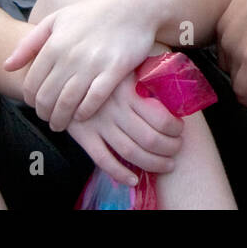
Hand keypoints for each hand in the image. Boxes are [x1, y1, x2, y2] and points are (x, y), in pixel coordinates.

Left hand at [4, 0, 158, 130]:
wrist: (132, 4)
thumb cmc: (93, 12)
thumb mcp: (56, 20)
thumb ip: (29, 43)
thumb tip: (6, 67)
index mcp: (54, 44)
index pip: (32, 84)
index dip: (30, 100)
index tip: (37, 105)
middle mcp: (70, 55)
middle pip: (47, 97)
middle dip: (44, 114)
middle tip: (49, 119)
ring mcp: (93, 63)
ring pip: (68, 102)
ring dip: (61, 119)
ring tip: (62, 123)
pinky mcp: (115, 69)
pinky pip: (94, 99)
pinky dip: (85, 112)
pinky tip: (82, 115)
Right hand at [66, 71, 184, 184]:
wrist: (67, 76)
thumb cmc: (105, 70)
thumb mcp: (129, 68)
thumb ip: (149, 78)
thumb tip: (176, 91)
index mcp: (131, 91)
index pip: (160, 118)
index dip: (174, 128)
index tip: (179, 129)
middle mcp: (116, 110)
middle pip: (149, 139)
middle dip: (169, 148)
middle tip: (176, 148)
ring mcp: (99, 124)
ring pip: (130, 152)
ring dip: (153, 163)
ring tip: (166, 164)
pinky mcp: (84, 136)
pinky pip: (103, 160)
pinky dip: (120, 173)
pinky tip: (134, 179)